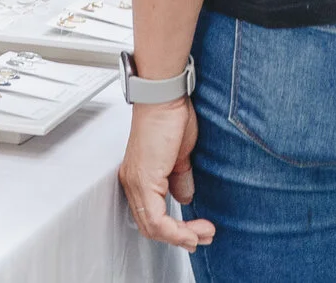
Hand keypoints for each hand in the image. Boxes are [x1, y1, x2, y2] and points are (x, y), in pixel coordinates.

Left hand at [120, 98, 214, 251]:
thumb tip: (185, 198)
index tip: (196, 233)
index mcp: (139, 176)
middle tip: (202, 237)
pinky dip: (177, 232)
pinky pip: (157, 220)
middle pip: (151, 227)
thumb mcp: (179, 157)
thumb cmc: (169, 116)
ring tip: (203, 234)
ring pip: (153, 228)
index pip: (151, 216)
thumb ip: (180, 179)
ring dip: (182, 237)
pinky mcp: (144, 181)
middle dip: (180, 238)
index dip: (174, 231)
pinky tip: (193, 232)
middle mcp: (133, 181)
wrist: (164, 97)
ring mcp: (136, 182)